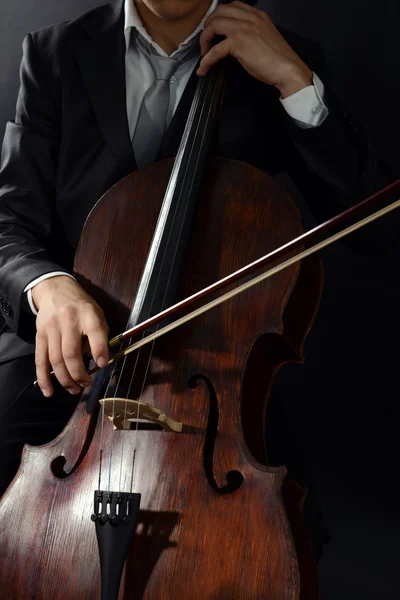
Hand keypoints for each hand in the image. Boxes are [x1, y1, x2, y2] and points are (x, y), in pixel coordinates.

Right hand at [32, 275, 108, 396]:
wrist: (55, 290)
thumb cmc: (82, 307)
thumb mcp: (97, 314)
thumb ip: (100, 335)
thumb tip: (99, 362)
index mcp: (88, 314)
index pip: (95, 332)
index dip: (99, 350)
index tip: (103, 364)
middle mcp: (68, 320)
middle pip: (71, 353)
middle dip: (79, 374)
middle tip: (86, 384)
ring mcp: (52, 328)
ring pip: (55, 360)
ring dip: (65, 380)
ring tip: (75, 389)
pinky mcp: (40, 335)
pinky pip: (40, 360)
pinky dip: (44, 378)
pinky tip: (49, 391)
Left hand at [197, 1, 312, 97]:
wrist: (287, 69)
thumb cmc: (278, 58)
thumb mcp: (265, 36)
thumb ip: (252, 32)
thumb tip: (236, 41)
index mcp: (256, 15)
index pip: (232, 6)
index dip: (219, 16)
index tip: (215, 28)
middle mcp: (249, 17)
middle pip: (219, 12)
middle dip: (208, 25)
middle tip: (206, 40)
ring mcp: (243, 28)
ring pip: (213, 25)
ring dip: (204, 39)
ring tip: (204, 52)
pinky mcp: (238, 43)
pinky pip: (215, 50)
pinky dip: (206, 60)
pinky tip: (204, 68)